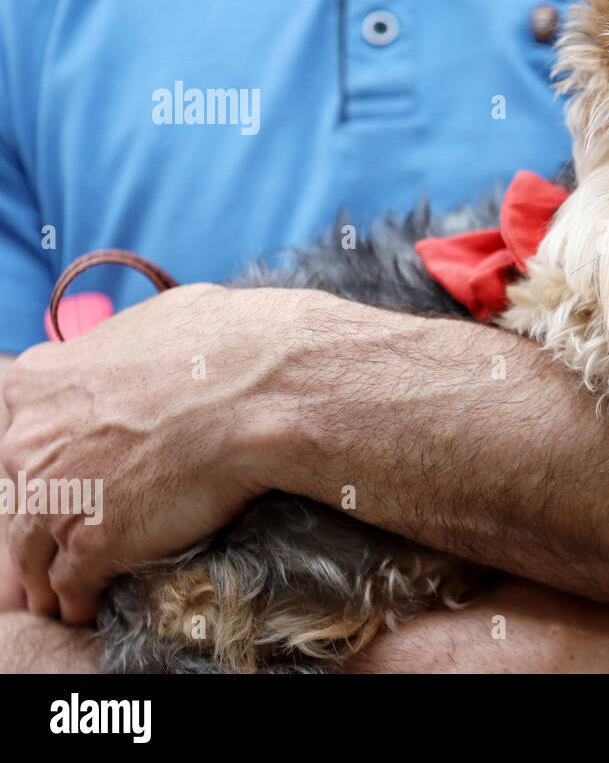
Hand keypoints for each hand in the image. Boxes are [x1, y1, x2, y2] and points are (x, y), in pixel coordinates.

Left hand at [0, 284, 292, 623]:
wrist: (269, 391)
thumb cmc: (227, 345)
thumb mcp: (154, 319)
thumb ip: (119, 349)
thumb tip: (135, 349)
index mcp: (38, 381)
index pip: (15, 428)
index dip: (43, 452)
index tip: (65, 465)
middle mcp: (30, 440)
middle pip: (15, 487)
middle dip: (40, 506)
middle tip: (65, 522)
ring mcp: (55, 495)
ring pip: (29, 547)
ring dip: (44, 568)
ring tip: (60, 586)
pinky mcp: (92, 544)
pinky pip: (69, 584)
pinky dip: (77, 598)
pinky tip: (88, 602)